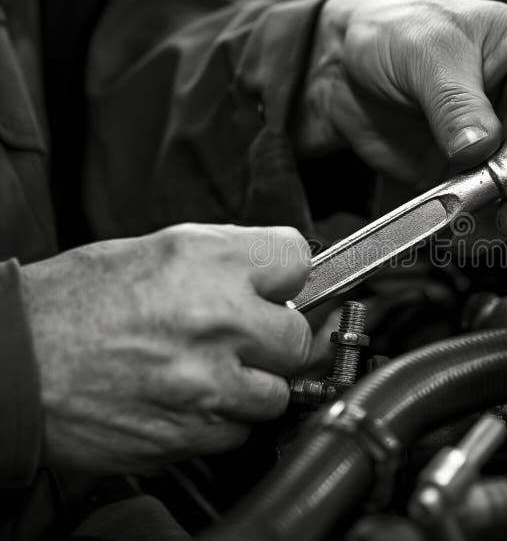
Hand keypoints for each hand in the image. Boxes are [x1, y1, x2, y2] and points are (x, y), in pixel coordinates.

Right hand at [21, 224, 316, 473]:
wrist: (15, 362)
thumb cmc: (72, 304)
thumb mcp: (155, 251)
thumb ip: (226, 261)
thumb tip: (273, 278)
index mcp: (207, 263)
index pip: (299, 261)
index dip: (287, 276)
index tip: (278, 287)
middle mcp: (216, 320)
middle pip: (299, 336)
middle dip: (275, 337)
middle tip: (242, 335)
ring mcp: (207, 383)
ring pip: (276, 391)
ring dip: (253, 383)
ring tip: (211, 369)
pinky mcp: (191, 433)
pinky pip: (240, 430)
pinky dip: (224, 418)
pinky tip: (189, 398)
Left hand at [298, 0, 506, 235]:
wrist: (336, 65)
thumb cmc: (392, 29)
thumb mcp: (428, 51)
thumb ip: (456, 102)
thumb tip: (479, 148)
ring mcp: (496, 145)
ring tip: (486, 224)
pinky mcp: (464, 175)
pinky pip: (486, 210)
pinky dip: (478, 227)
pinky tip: (460, 229)